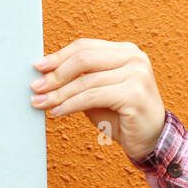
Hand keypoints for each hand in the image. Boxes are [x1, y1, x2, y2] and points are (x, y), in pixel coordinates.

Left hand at [30, 38, 164, 160]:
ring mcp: (137, 74)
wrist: (151, 140)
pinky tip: (57, 112)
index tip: (37, 68)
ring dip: (59, 94)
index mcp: (125, 52)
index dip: (58, 56)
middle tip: (36, 87)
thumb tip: (44, 77)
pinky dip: (71, 104)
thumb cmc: (122, 117)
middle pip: (84, 59)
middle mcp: (134, 58)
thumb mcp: (97, 94)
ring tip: (40, 103)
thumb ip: (78, 81)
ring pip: (86, 80)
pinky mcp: (134, 94)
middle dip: (56, 74)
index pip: (85, 47)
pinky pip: (93, 96)